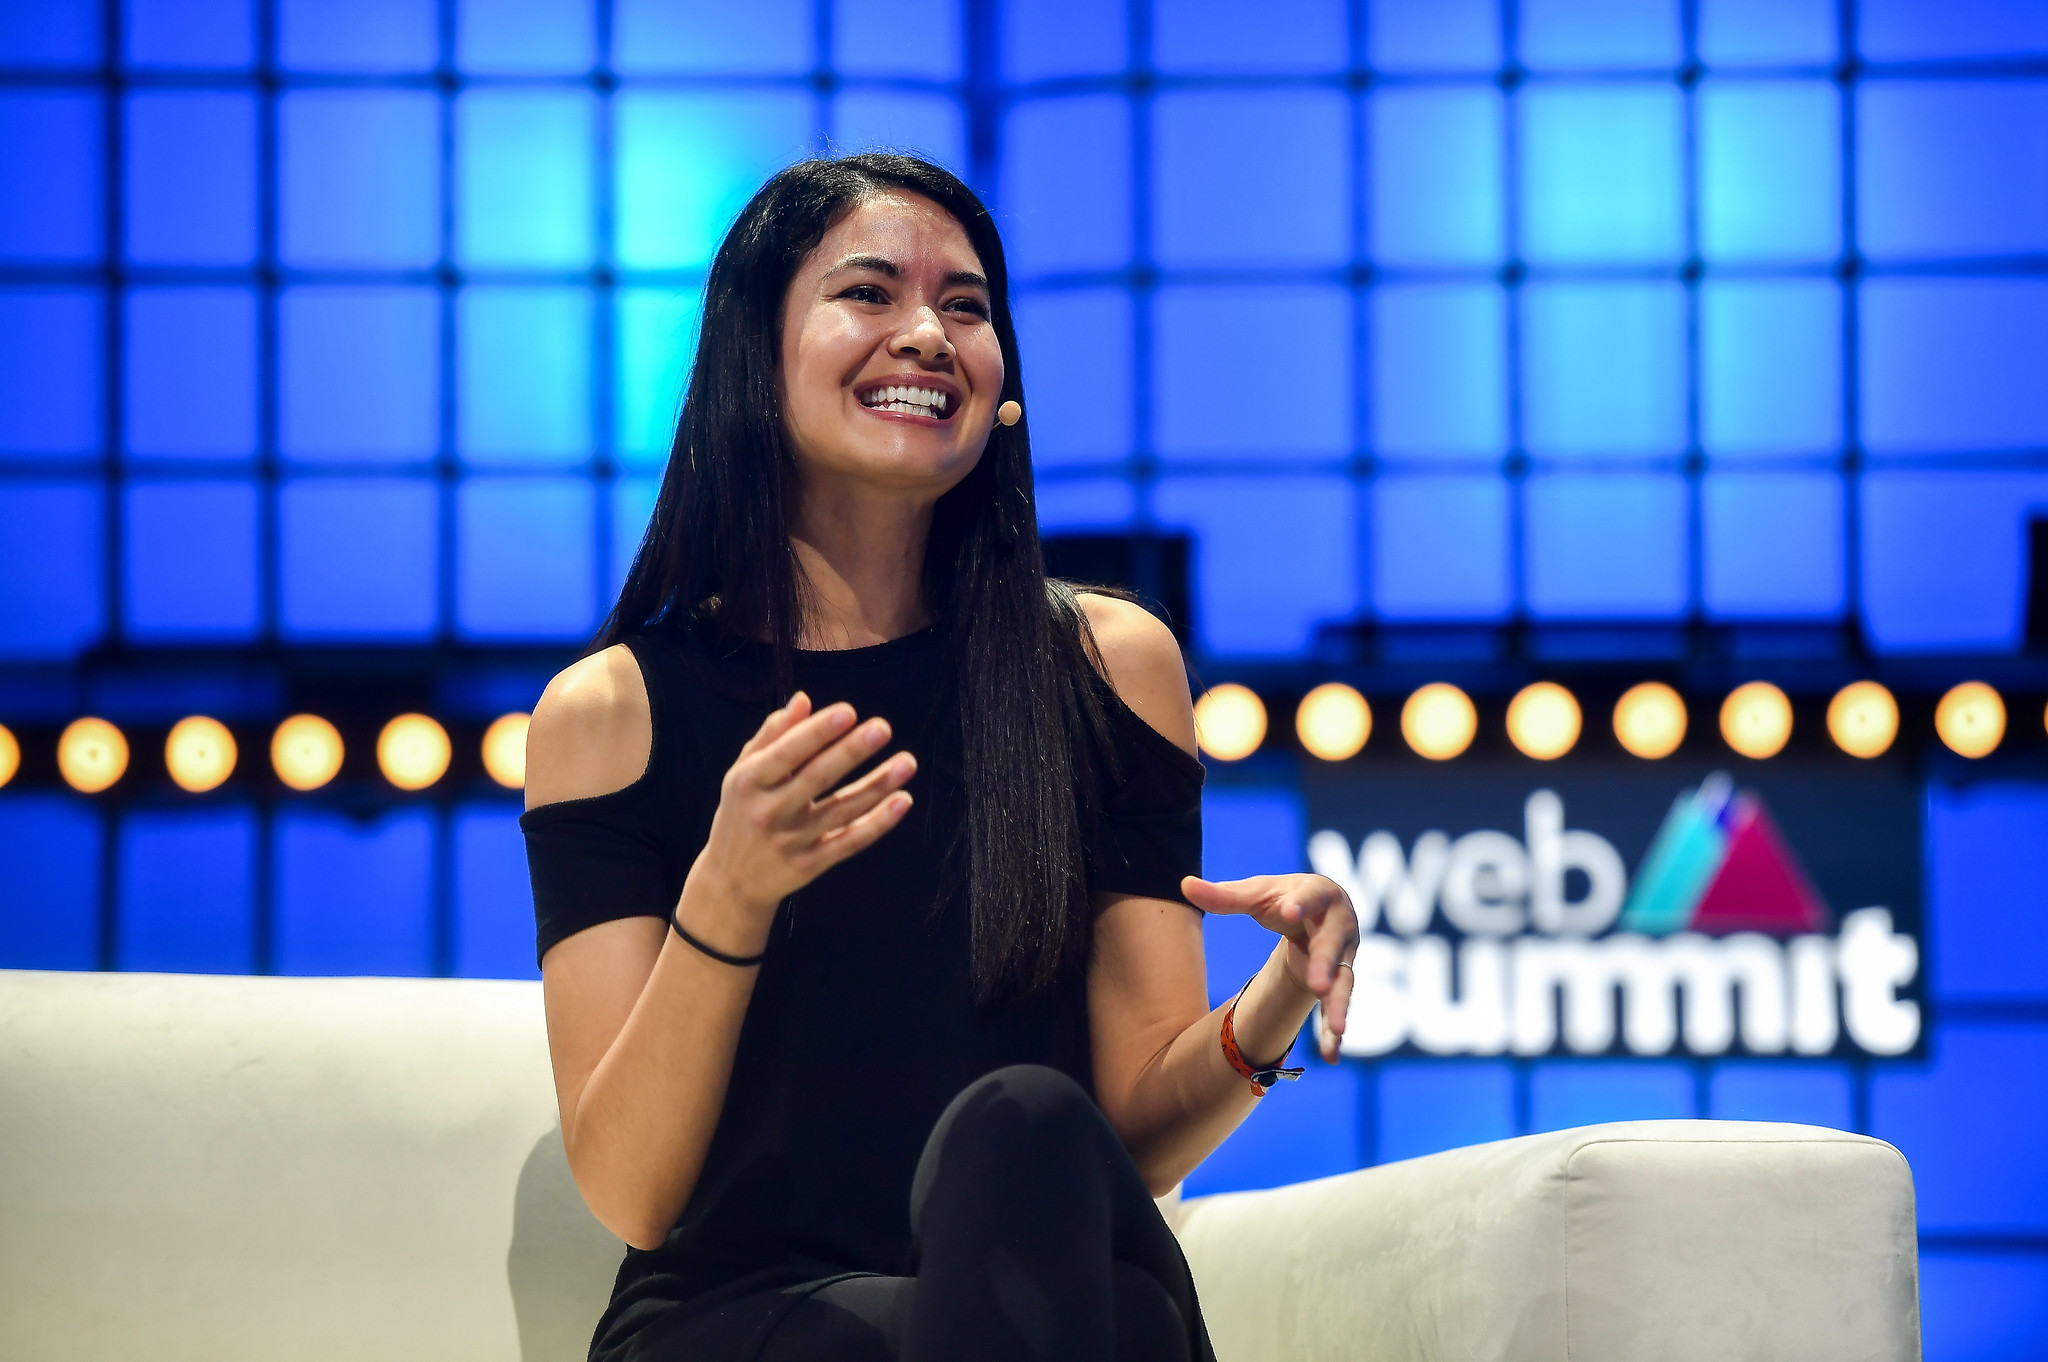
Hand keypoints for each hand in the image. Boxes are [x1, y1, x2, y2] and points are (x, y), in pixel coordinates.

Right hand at [684, 692, 915, 951]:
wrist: (729, 882)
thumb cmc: (742, 814)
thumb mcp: (742, 773)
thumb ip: (771, 736)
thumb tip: (803, 699)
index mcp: (749, 781)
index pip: (787, 752)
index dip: (818, 731)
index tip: (849, 712)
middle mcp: (768, 811)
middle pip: (816, 778)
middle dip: (851, 751)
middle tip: (883, 728)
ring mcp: (789, 841)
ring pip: (841, 810)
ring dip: (877, 785)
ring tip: (907, 762)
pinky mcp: (809, 865)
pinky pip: (849, 842)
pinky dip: (878, 823)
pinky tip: (902, 801)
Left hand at [1180, 873, 1357, 1061]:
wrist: (1315, 912)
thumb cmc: (1283, 898)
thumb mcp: (1256, 894)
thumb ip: (1224, 895)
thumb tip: (1184, 884)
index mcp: (1318, 894)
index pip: (1310, 896)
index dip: (1301, 903)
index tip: (1289, 910)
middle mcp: (1339, 926)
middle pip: (1331, 946)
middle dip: (1325, 965)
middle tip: (1317, 985)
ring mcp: (1343, 957)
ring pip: (1343, 982)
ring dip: (1338, 1006)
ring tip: (1336, 1030)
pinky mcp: (1339, 981)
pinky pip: (1337, 1007)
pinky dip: (1334, 1032)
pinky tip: (1330, 1055)